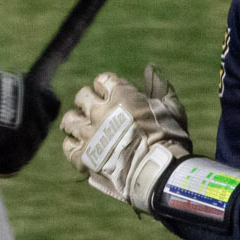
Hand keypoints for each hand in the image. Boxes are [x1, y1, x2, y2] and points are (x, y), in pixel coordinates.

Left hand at [60, 68, 192, 212]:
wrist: (159, 171)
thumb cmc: (169, 139)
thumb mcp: (171, 108)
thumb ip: (159, 87)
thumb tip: (150, 68)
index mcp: (120, 95)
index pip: (102, 80)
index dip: (106, 85)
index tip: (111, 92)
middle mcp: (99, 111)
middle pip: (81, 97)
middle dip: (87, 101)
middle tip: (94, 110)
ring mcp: (89, 134)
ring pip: (69, 120)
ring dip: (75, 122)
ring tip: (81, 127)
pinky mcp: (84, 156)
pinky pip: (68, 147)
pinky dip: (72, 146)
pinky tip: (80, 148)